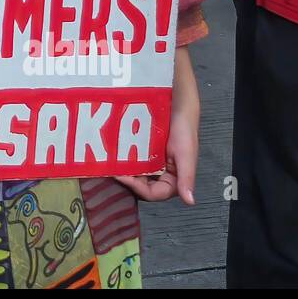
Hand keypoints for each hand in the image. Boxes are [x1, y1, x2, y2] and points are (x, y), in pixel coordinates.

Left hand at [115, 49, 198, 203]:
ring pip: (132, 172)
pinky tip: (109, 151)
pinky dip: (119, 156)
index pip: (154, 193)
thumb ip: (187, 176)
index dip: (139, 189)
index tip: (124, 177)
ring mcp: (149, 159)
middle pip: (140, 185)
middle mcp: (160, 171)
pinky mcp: (140, 147)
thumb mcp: (186, 151)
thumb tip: (190, 201)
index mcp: (173, 177)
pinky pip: (128, 156)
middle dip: (127, 180)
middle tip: (111, 169)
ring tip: (107, 161)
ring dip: (121, 169)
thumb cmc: (184, 125)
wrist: (175, 97)